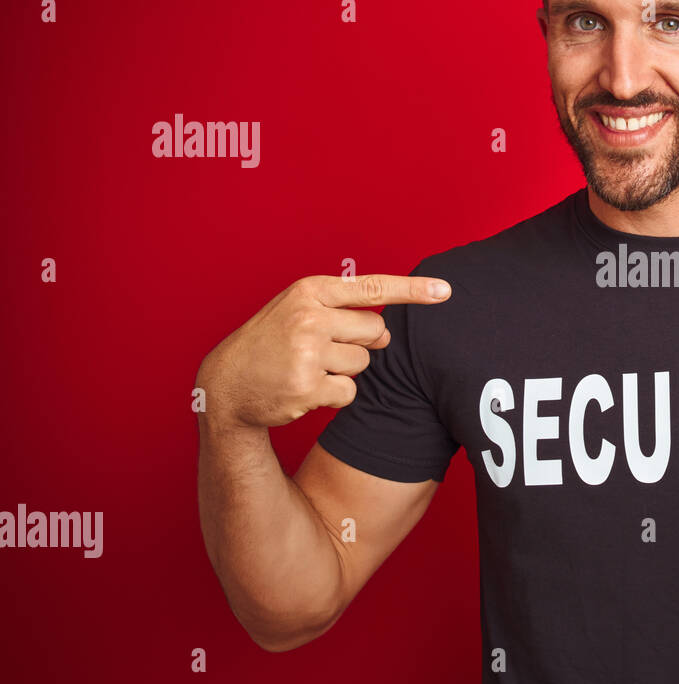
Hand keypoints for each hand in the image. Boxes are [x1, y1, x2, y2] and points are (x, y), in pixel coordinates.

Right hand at [197, 274, 450, 428]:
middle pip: (376, 331)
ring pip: (364, 364)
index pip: (372, 288)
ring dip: (345, 371)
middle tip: (324, 349)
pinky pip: (350, 392)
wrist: (226, 385)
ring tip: (309, 368)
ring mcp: (308, 352)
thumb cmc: (271, 343)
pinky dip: (335, 396)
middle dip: (362, 344)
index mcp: (310, 291)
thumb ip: (342, 311)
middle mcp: (310, 317)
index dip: (412, 291)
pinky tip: (306, 389)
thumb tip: (389, 331)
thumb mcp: (299, 310)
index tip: (446, 291)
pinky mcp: (308, 386)